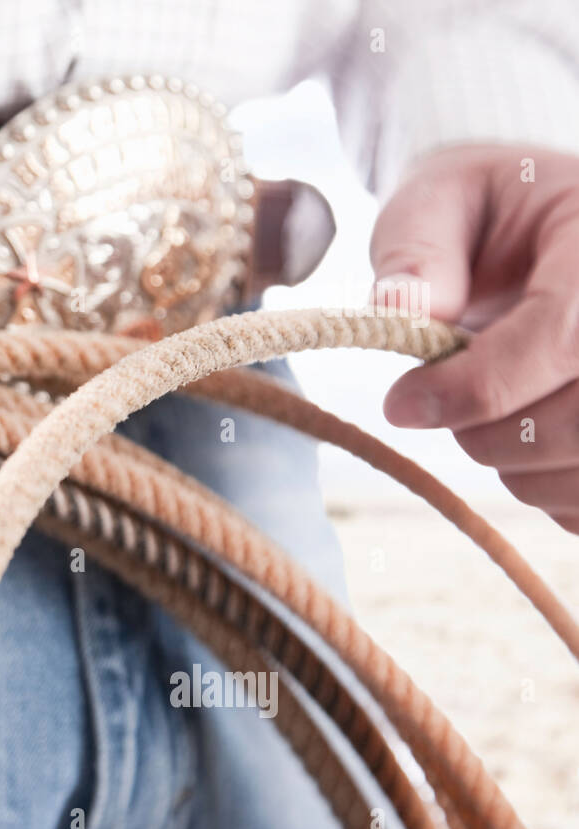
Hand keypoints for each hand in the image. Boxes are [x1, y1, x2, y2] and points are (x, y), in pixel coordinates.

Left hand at [371, 144, 578, 532]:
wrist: (536, 231)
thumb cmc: (483, 215)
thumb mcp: (438, 201)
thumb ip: (417, 249)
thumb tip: (405, 307)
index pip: (564, 338)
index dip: (477, 387)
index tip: (401, 403)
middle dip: (494, 434)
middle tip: (440, 410)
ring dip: (521, 469)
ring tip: (487, 421)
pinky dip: (557, 494)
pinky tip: (532, 446)